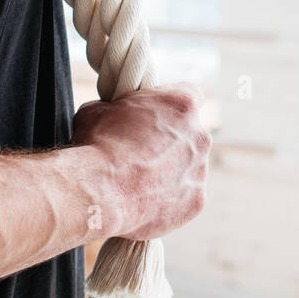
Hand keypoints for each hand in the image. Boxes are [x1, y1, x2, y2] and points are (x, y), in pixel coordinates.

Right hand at [73, 82, 209, 240]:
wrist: (101, 191)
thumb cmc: (98, 145)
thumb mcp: (98, 109)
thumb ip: (116, 107)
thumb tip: (109, 112)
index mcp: (182, 105)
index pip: (189, 95)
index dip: (169, 106)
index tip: (154, 115)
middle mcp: (199, 136)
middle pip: (191, 135)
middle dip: (170, 142)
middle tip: (141, 152)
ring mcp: (200, 172)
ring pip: (189, 168)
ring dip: (170, 172)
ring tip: (138, 182)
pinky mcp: (196, 202)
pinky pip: (185, 198)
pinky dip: (169, 200)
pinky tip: (142, 201)